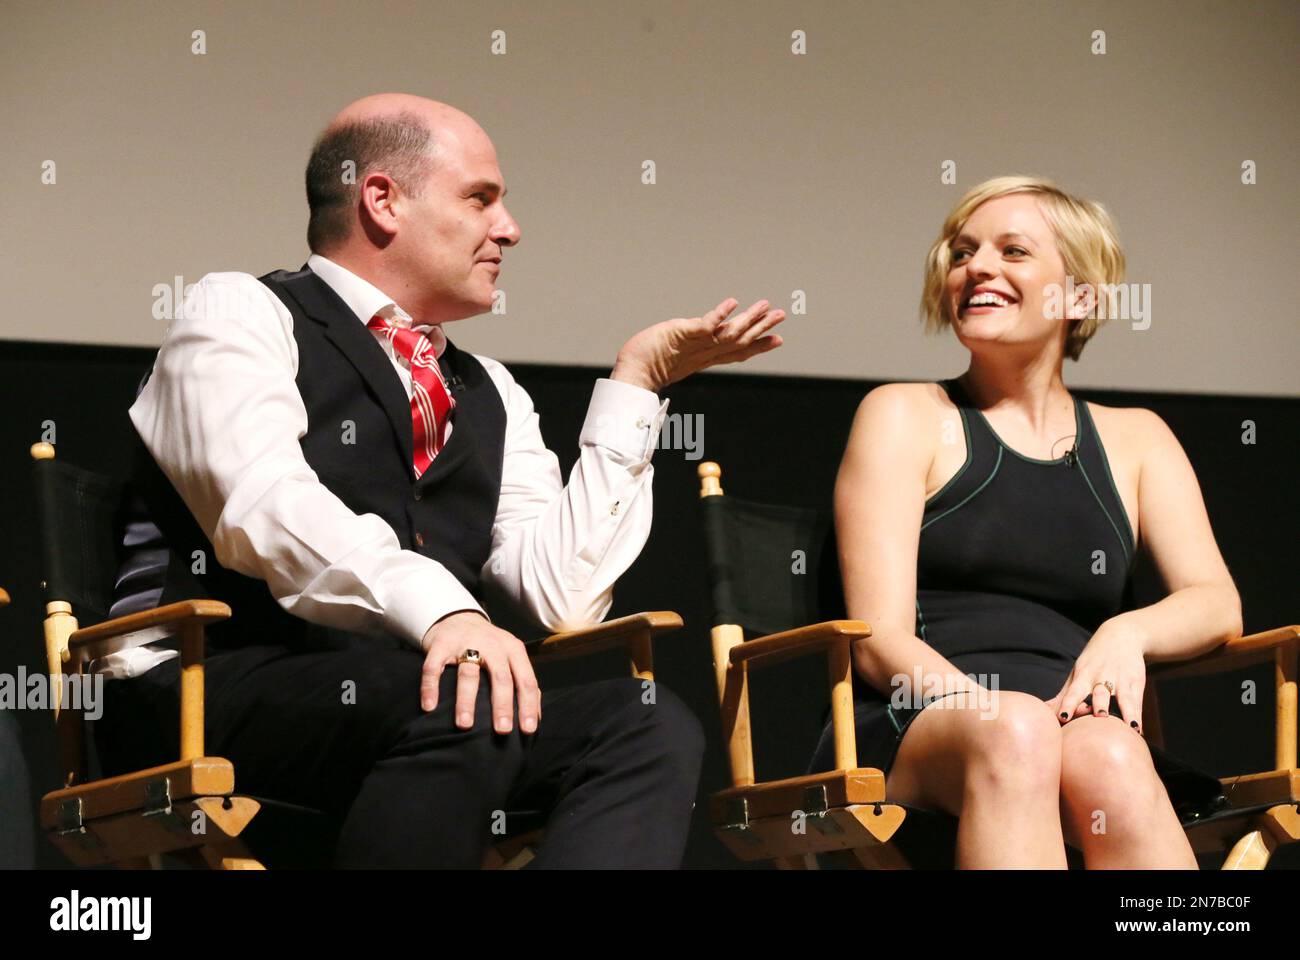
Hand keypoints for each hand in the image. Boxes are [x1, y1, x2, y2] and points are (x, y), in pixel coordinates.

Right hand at [419, 611, 540, 733]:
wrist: (458, 618)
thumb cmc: (489, 646)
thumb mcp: (511, 656)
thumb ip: (523, 680)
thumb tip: (535, 717)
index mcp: (513, 650)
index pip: (525, 680)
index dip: (528, 705)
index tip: (528, 730)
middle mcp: (492, 645)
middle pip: (500, 676)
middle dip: (502, 705)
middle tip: (503, 730)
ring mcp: (465, 643)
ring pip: (468, 673)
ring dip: (467, 700)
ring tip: (466, 725)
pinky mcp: (440, 645)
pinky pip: (433, 668)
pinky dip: (431, 687)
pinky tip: (429, 707)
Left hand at [609, 297, 784, 392]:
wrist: (631, 377)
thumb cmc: (646, 367)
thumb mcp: (674, 358)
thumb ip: (688, 351)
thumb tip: (695, 346)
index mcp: (704, 358)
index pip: (736, 352)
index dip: (758, 346)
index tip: (778, 340)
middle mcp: (704, 352)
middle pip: (739, 341)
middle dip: (762, 328)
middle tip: (782, 316)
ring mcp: (695, 344)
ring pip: (729, 333)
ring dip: (749, 319)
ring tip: (767, 306)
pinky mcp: (682, 335)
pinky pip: (705, 325)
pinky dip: (720, 314)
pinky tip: (733, 303)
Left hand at [1047, 621, 1146, 731]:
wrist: (1122, 636)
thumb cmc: (1093, 662)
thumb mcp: (1077, 674)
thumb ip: (1063, 696)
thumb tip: (1043, 712)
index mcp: (1083, 676)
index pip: (1074, 691)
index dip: (1068, 704)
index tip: (1063, 717)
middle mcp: (1101, 678)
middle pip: (1099, 693)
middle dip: (1099, 704)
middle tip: (1099, 716)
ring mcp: (1120, 680)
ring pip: (1123, 698)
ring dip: (1126, 712)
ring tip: (1129, 727)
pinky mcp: (1135, 682)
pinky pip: (1136, 702)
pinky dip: (1136, 715)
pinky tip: (1138, 730)